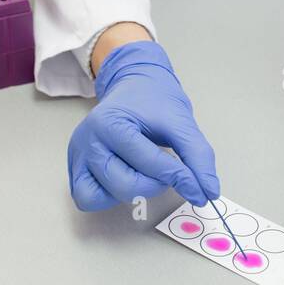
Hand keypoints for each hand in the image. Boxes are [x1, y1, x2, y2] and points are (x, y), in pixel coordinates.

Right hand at [68, 41, 219, 211]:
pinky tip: (125, 179)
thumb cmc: (153, 100)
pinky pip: (87, 199)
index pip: (148, 163)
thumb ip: (197, 156)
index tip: (199, 188)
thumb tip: (207, 192)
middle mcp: (88, 140)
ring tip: (144, 172)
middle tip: (168, 171)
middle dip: (155, 185)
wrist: (133, 85)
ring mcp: (78, 156)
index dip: (179, 178)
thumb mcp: (181, 121)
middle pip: (124, 186)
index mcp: (110, 123)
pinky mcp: (76, 168)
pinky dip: (108, 197)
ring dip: (131, 192)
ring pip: (102, 197)